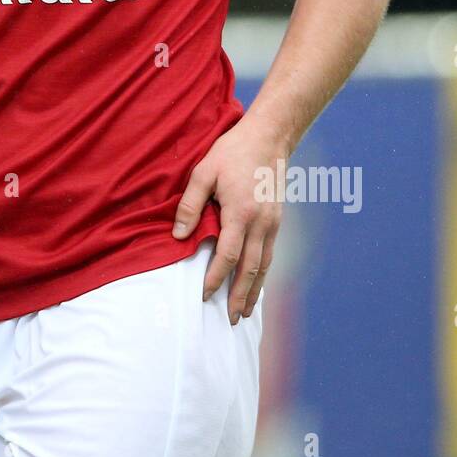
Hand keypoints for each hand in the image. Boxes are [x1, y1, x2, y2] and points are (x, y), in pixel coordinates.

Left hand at [171, 118, 285, 323]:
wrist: (269, 137)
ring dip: (254, 291)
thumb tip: (179, 236)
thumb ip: (191, 204)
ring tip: (244, 313)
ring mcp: (272, 223)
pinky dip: (263, 275)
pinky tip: (256, 286)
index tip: (205, 295)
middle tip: (230, 320)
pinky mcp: (277, 220)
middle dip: (239, 296)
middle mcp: (261, 222)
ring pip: (264, 265)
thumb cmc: (232, 152)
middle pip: (251, 269)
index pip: (228, 255)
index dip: (217, 278)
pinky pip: (271, 254)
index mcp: (240, 211)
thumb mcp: (204, 172)